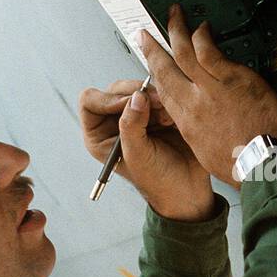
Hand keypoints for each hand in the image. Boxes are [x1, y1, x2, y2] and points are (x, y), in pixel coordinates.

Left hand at [78, 78, 217, 221]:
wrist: (187, 188)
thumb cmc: (157, 180)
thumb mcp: (138, 156)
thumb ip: (131, 126)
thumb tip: (136, 96)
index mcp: (100, 135)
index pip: (90, 101)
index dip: (108, 98)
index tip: (130, 103)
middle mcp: (114, 122)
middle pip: (116, 89)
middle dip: (137, 94)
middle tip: (157, 102)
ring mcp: (136, 115)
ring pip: (139, 89)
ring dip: (155, 98)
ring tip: (168, 119)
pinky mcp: (157, 111)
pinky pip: (158, 93)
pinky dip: (167, 100)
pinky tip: (173, 119)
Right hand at [137, 5, 276, 186]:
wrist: (265, 164)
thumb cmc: (245, 165)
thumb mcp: (209, 154)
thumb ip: (201, 133)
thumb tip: (202, 125)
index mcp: (187, 123)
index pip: (163, 91)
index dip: (153, 73)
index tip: (149, 62)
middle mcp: (192, 103)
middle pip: (165, 68)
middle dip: (153, 48)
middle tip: (146, 34)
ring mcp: (210, 88)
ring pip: (184, 52)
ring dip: (177, 31)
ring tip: (175, 16)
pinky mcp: (230, 78)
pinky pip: (209, 50)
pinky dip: (203, 36)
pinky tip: (204, 28)